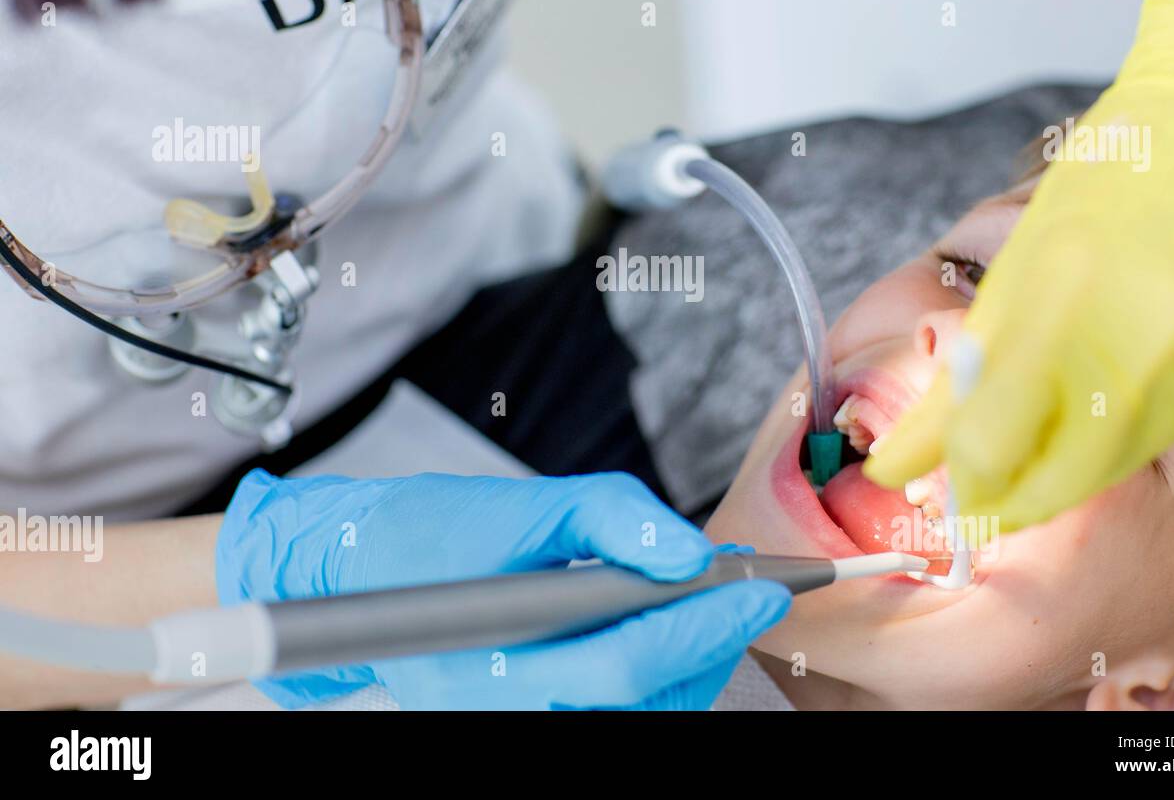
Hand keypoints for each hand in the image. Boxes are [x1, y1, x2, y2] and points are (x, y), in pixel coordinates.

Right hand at [215, 469, 789, 708]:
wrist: (359, 570)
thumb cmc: (427, 534)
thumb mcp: (515, 504)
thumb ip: (608, 519)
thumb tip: (689, 553)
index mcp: (493, 665)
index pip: (624, 667)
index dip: (702, 628)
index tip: (763, 585)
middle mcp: (506, 712)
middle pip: (643, 703)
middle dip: (712, 644)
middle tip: (752, 589)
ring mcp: (518, 721)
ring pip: (639, 714)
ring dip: (692, 661)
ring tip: (715, 600)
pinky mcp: (531, 715)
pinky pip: (618, 711)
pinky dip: (661, 671)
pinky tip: (672, 624)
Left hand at [868, 0, 1173, 529]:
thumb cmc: (1117, 181)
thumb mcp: (1021, 263)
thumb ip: (966, 364)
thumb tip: (903, 452)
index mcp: (1059, 306)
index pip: (986, 446)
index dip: (954, 478)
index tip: (929, 477)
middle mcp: (1138, 349)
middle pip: (1053, 485)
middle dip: (1006, 494)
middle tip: (979, 485)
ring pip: (1114, 465)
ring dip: (1071, 455)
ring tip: (1059, 397)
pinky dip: (1136, 420)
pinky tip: (1133, 367)